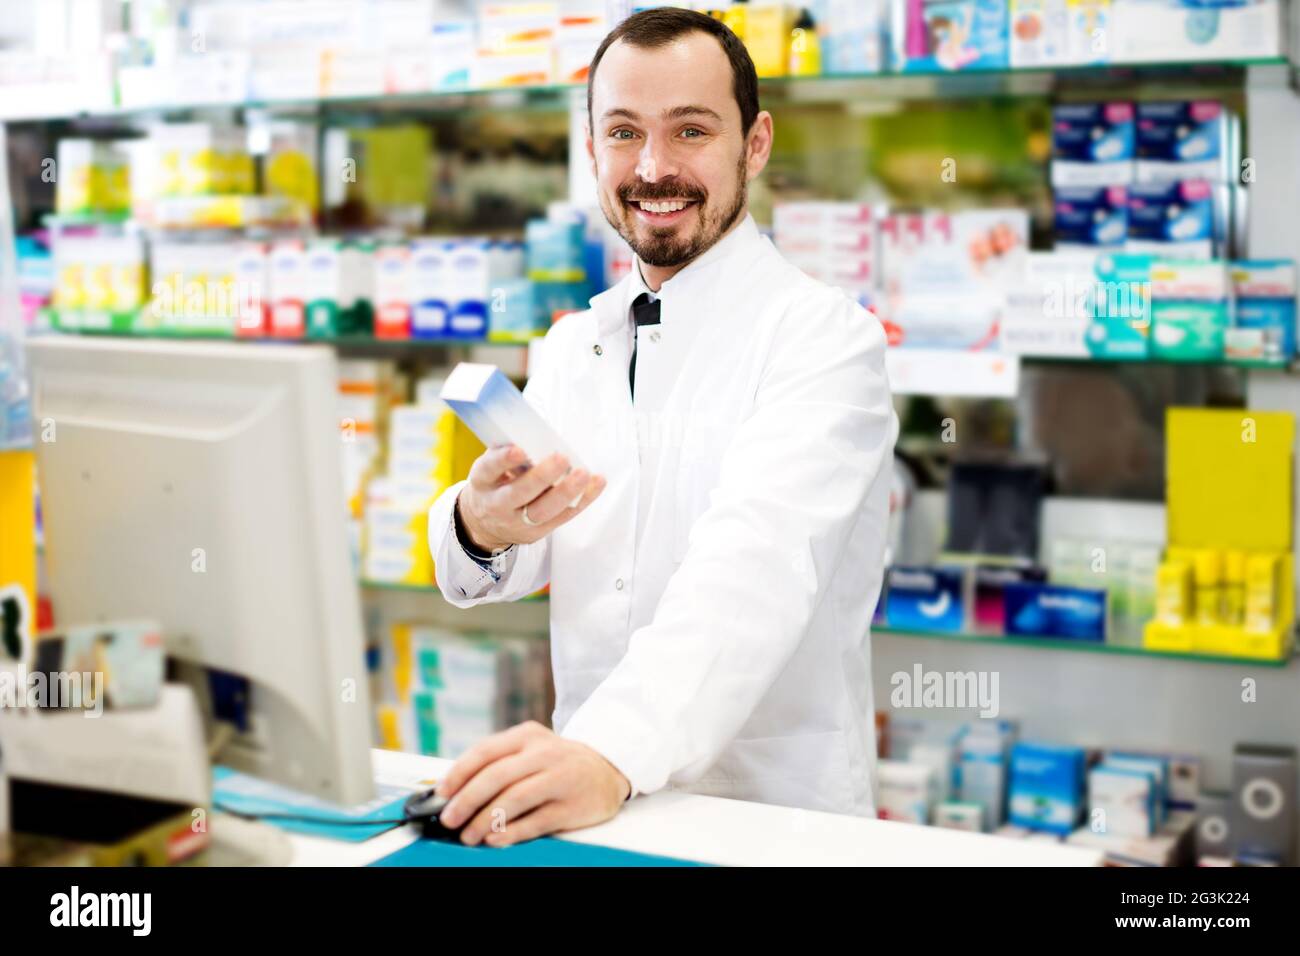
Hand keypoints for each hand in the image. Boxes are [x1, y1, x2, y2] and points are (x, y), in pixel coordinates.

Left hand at [435, 721, 631, 847]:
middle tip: (449, 819)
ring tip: (469, 835)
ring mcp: (560, 778)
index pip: (485, 751)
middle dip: (467, 800)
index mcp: (527, 736)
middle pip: (497, 776)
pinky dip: (512, 832)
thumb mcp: (531, 750)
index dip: (459, 773)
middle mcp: (544, 753)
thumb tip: (454, 792)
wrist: (607, 770)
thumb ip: (498, 764)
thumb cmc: (558, 763)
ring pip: (515, 799)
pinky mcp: (572, 805)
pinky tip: (496, 839)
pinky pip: (536, 821)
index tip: (441, 793)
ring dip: (486, 820)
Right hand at [458, 445, 605, 552]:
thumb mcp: (489, 468)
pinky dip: (582, 499)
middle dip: (542, 477)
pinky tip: (596, 483)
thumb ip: (507, 452)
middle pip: (519, 494)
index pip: (489, 469)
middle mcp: (496, 505)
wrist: (485, 524)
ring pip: (542, 511)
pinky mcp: (537, 532)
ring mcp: (517, 522)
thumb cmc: (494, 484)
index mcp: (482, 482)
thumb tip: (535, 431)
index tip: (519, 449)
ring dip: (566, 492)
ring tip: (583, 473)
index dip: (503, 460)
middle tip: (562, 458)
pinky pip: (562, 517)